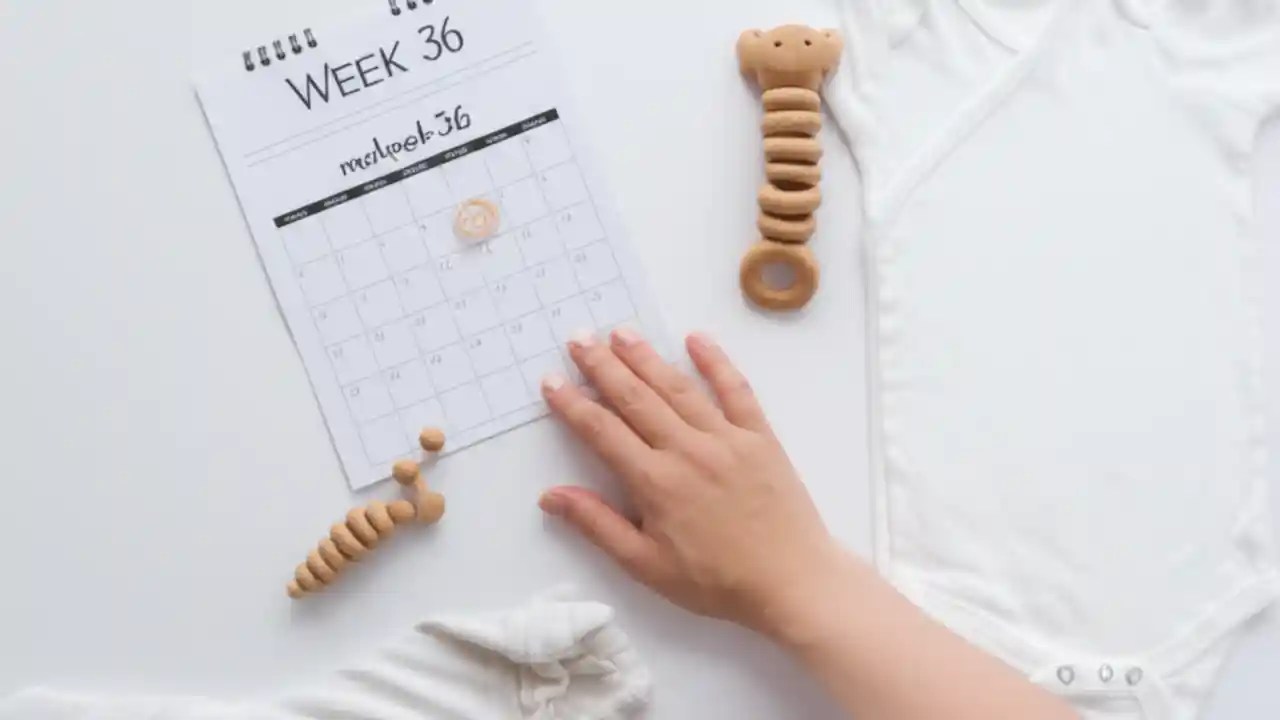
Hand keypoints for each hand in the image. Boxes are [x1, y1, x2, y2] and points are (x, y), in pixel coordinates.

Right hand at [538, 328, 841, 637]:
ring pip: (678, 388)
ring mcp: (727, 439)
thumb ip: (598, 526)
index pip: (603, 432)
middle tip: (578, 338)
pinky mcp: (760, 437)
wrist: (792, 582)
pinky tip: (696, 340)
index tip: (551, 381)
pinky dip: (716, 362)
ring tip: (621, 332)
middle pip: (636, 398)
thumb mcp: (647, 566)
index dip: (573, 404)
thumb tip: (551, 496)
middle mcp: (687, 451)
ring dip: (646, 357)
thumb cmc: (717, 582)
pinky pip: (736, 390)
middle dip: (602, 366)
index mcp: (656, 483)